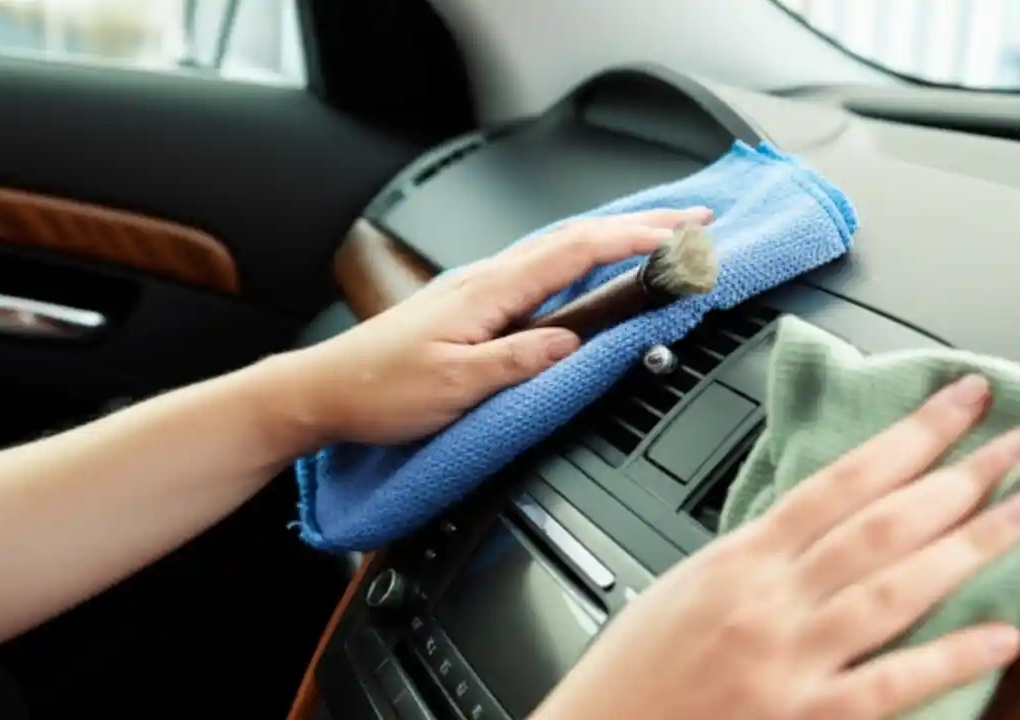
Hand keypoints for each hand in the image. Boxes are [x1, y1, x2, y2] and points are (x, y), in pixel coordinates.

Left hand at [273, 207, 713, 446]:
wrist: (325, 390)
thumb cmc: (379, 389)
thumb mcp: (455, 386)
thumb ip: (518, 361)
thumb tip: (573, 345)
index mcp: (488, 289)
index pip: (576, 251)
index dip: (635, 239)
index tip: (682, 233)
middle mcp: (486, 278)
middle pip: (577, 237)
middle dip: (640, 224)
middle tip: (694, 220)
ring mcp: (480, 288)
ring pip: (561, 248)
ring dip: (615, 237)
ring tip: (660, 235)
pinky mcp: (474, 304)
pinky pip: (542, 269)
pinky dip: (582, 259)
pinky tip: (593, 268)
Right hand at [534, 376, 1019, 719]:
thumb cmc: (634, 672)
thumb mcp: (685, 586)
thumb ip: (757, 555)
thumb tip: (821, 522)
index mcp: (739, 561)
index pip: (841, 480)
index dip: (910, 436)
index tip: (959, 403)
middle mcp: (771, 602)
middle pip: (882, 523)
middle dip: (959, 475)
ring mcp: (791, 662)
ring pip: (896, 589)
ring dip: (972, 545)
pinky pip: (889, 684)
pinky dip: (948, 658)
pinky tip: (1000, 634)